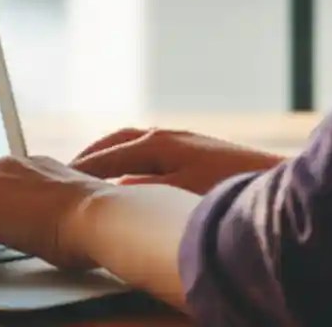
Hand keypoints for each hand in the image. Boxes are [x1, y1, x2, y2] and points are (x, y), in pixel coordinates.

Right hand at [71, 128, 284, 194]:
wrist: (275, 183)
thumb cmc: (228, 190)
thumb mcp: (177, 194)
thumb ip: (141, 190)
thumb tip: (113, 188)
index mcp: (157, 143)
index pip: (107, 156)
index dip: (81, 169)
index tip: (56, 177)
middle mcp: (166, 137)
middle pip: (116, 141)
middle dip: (91, 156)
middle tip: (65, 171)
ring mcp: (181, 143)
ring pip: (133, 145)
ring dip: (110, 157)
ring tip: (91, 172)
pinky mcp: (195, 153)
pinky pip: (148, 153)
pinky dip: (129, 161)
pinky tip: (130, 177)